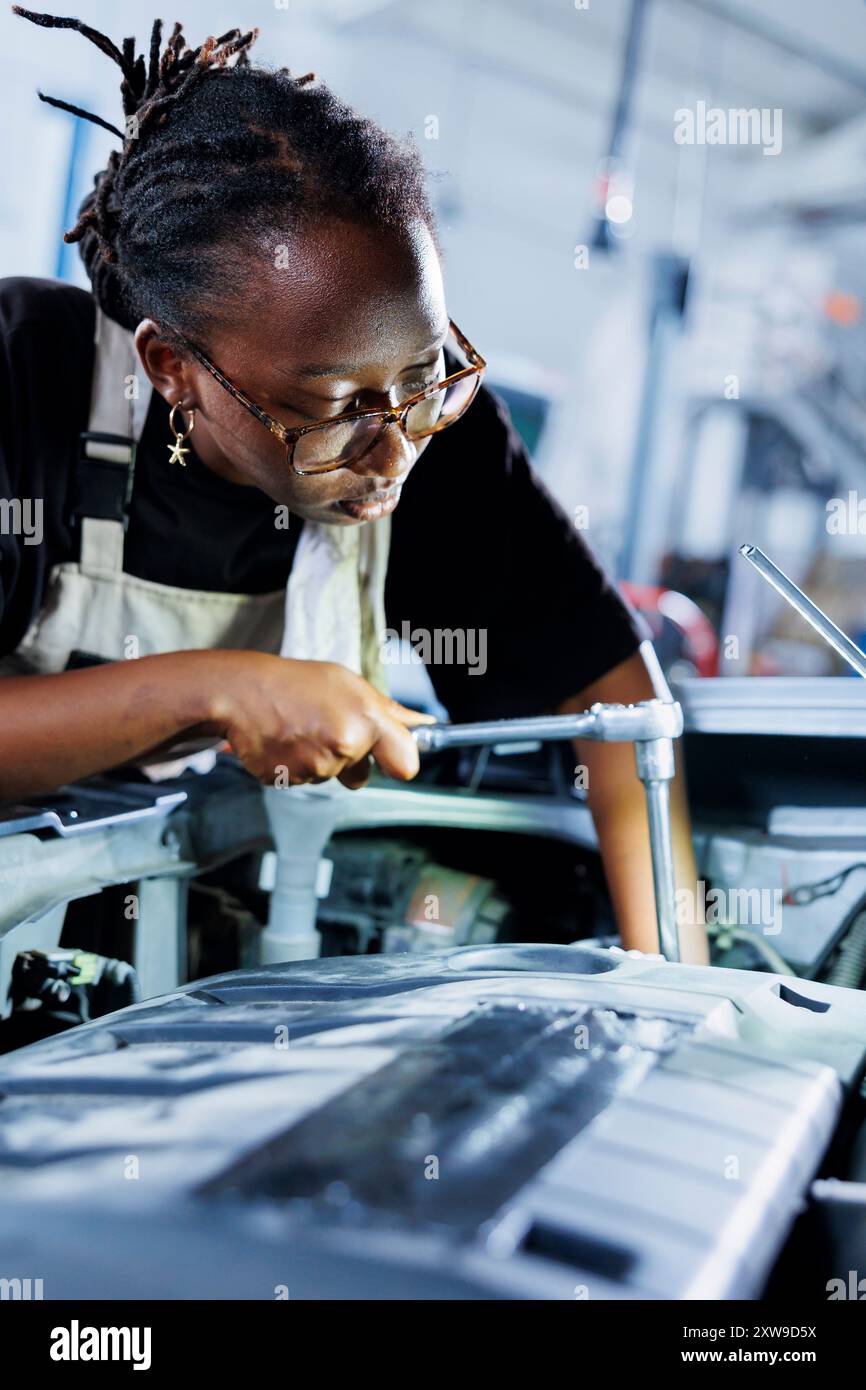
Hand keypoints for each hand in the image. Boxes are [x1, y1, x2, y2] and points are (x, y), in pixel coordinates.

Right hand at [200, 651, 433, 788]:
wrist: (240, 691)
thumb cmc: (295, 683)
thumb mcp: (348, 684)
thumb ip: (389, 711)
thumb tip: (423, 724)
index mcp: (366, 719)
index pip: (406, 763)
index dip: (401, 763)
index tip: (393, 759)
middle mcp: (344, 744)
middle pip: (361, 777)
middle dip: (350, 761)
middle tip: (326, 729)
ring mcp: (315, 766)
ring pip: (329, 778)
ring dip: (318, 759)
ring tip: (299, 728)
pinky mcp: (288, 780)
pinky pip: (302, 781)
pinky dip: (294, 766)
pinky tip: (284, 740)